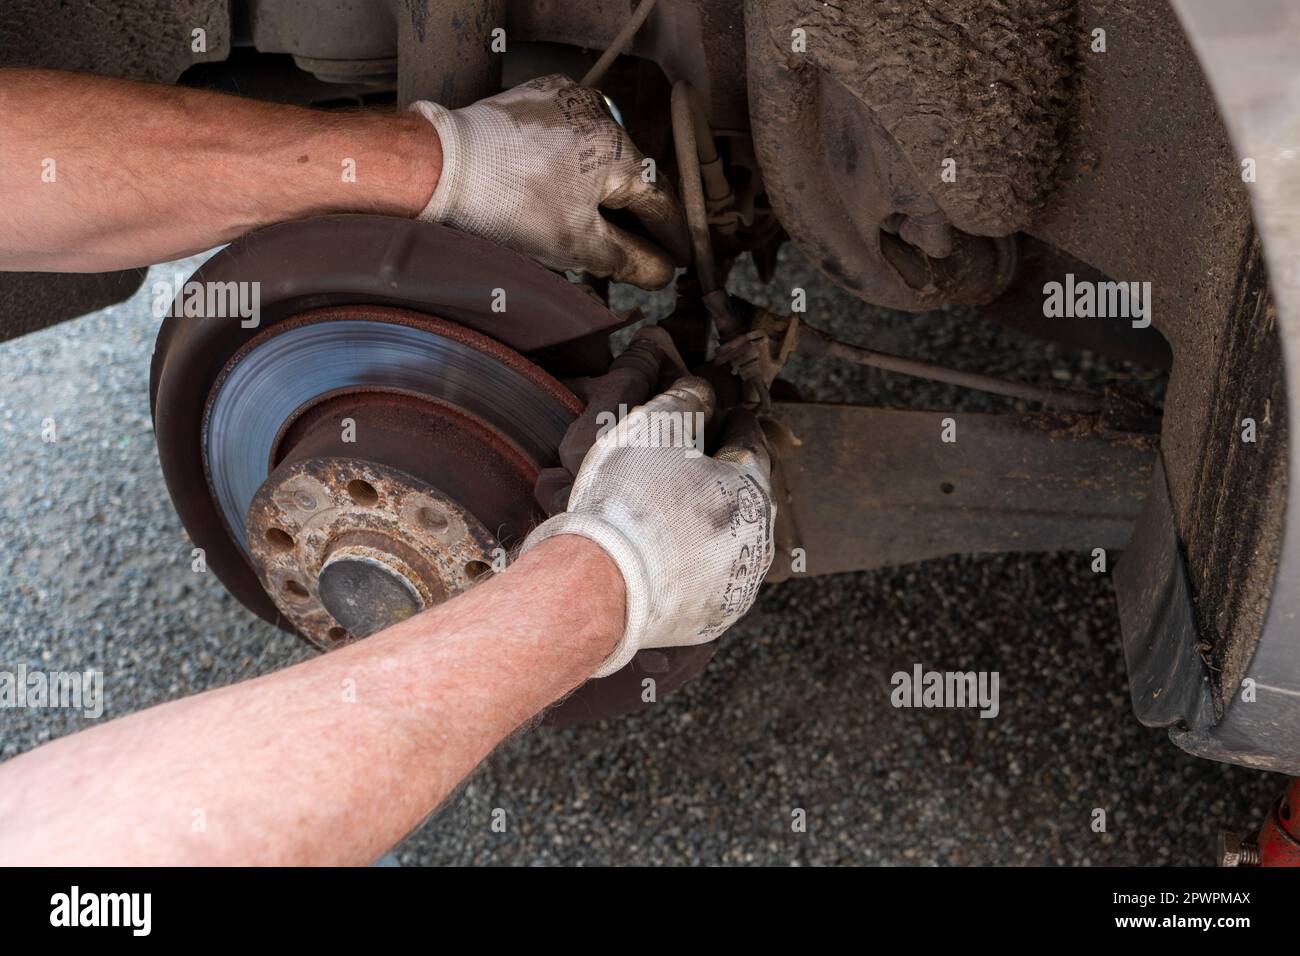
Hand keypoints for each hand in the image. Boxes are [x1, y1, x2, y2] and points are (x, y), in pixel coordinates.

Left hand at [410, 75, 688, 288]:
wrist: (441, 166)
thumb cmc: (509, 204)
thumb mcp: (577, 245)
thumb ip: (629, 259)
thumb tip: (662, 272)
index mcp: (618, 148)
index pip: (658, 201)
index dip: (671, 236)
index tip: (679, 258)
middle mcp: (600, 114)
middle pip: (628, 177)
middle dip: (632, 216)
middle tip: (639, 250)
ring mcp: (566, 101)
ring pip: (599, 157)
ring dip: (601, 192)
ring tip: (595, 226)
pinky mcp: (536, 98)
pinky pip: (569, 137)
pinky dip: (572, 165)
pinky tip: (561, 191)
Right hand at [522, 377, 775, 676]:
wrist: (604, 585)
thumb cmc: (632, 500)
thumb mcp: (655, 428)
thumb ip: (685, 400)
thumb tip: (701, 389)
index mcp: (750, 487)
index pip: (751, 442)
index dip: (736, 423)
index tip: (729, 414)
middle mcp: (757, 538)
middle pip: (746, 495)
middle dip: (728, 476)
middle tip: (706, 463)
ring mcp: (738, 583)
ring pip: (733, 541)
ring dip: (715, 524)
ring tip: (684, 512)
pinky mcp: (714, 617)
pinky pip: (711, 582)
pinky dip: (698, 565)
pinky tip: (673, 557)